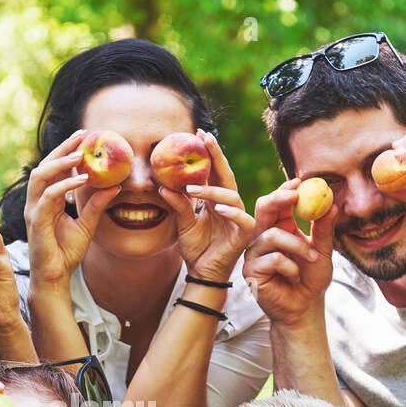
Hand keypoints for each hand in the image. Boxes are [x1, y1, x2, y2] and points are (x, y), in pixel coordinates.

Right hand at [25, 130, 120, 285]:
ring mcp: (35, 210)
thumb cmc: (67, 253)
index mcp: (48, 200)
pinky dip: (65, 185)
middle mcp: (38, 201)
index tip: (84, 137)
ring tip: (81, 155)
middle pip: (45, 165)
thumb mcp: (88, 224)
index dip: (67, 151)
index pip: (54, 169)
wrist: (55, 277)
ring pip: (41, 176)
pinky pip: (48, 196)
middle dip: (62, 148)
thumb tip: (116, 185)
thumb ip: (97, 204)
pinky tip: (83, 180)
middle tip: (82, 136)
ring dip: (61, 162)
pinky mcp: (36, 221)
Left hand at [170, 131, 254, 282]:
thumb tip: (162, 186)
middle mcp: (229, 205)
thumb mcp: (182, 224)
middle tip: (205, 137)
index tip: (198, 133)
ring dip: (212, 189)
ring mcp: (238, 218)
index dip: (208, 153)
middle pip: (226, 175)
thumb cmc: (196, 248)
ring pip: (231, 195)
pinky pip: (242, 219)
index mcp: (215, 200)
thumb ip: (177, 205)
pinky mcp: (243, 234)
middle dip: (217, 155)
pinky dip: (231, 212)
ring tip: (192, 187)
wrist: (202, 274)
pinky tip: (217, 208)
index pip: (213, 172)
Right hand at [243, 177, 335, 327]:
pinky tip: (294, 276)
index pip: (277, 203)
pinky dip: (290, 266)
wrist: (305, 308)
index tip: (300, 181)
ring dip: (297, 245)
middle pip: (262, 209)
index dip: (285, 190)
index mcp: (279, 229)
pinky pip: (272, 259)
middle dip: (278, 199)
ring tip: (312, 258)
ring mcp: (254, 254)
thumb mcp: (322, 250)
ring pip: (271, 235)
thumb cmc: (311, 279)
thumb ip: (324, 229)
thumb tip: (332, 204)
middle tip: (295, 196)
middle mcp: (263, 238)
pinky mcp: (251, 271)